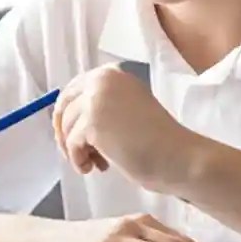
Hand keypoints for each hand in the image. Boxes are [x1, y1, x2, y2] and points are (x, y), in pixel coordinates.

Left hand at [52, 63, 197, 191]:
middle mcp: (103, 79)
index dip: (67, 115)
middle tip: (75, 154)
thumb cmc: (156, 140)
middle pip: (64, 106)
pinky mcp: (93, 121)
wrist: (177, 156)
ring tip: (96, 164)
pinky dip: (78, 159)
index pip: (73, 90)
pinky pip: (71, 143)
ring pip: (67, 127)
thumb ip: (101, 106)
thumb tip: (66, 121)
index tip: (70, 136)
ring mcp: (97, 98)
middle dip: (65, 132)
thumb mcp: (125, 110)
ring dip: (76, 150)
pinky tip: (92, 168)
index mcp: (112, 73)